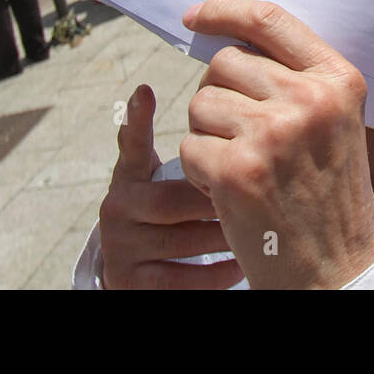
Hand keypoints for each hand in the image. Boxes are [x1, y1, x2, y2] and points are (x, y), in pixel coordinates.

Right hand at [98, 84, 242, 288]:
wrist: (143, 272)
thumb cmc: (175, 215)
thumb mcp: (173, 180)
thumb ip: (191, 150)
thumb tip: (229, 104)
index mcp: (128, 177)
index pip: (132, 146)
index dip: (136, 120)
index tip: (145, 91)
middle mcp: (115, 209)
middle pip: (172, 201)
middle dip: (218, 200)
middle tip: (259, 195)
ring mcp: (119, 247)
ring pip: (179, 241)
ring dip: (224, 236)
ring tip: (258, 228)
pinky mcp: (128, 282)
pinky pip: (178, 279)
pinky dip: (214, 274)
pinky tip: (239, 266)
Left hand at [179, 0, 373, 289]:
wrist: (334, 269)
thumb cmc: (329, 194)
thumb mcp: (336, 123)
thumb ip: (297, 78)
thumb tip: (229, 36)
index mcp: (338, 81)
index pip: (270, 20)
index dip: (225, 11)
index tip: (196, 17)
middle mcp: (308, 100)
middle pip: (225, 63)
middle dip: (219, 94)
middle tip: (243, 135)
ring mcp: (271, 133)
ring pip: (199, 103)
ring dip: (207, 135)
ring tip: (243, 166)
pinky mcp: (236, 169)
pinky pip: (188, 147)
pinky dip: (199, 171)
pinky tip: (232, 192)